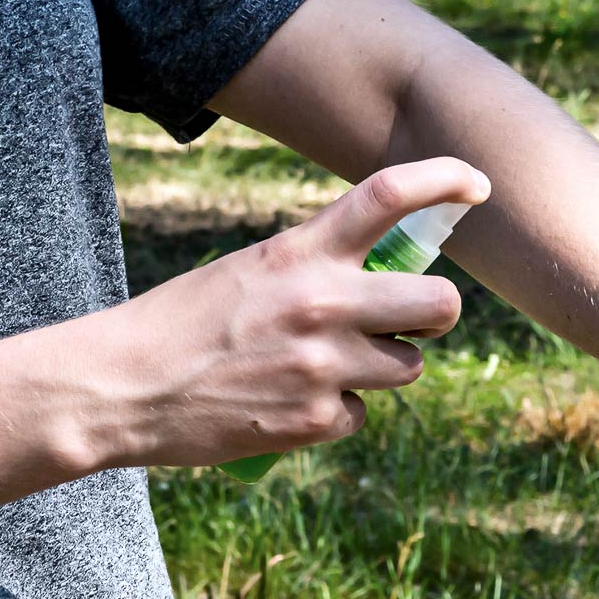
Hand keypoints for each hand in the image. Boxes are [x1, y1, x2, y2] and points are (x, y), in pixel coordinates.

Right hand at [93, 157, 489, 468]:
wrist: (120, 387)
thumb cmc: (185, 322)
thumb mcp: (253, 269)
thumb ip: (318, 266)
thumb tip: (387, 279)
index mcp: (301, 250)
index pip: (388, 194)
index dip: (445, 179)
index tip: (477, 184)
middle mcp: (323, 301)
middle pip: (442, 303)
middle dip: (438, 314)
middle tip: (415, 319)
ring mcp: (324, 364)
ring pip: (409, 365)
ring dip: (385, 365)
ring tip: (328, 364)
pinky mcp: (316, 419)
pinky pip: (363, 413)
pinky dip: (339, 411)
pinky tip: (292, 402)